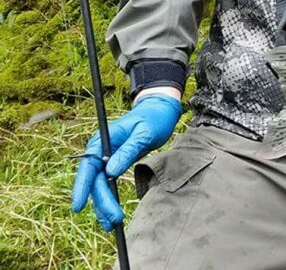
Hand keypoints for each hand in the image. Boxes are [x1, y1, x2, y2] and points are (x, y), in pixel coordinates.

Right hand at [71, 94, 181, 229]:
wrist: (159, 110)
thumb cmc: (153, 118)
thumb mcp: (144, 133)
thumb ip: (128, 150)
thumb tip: (111, 172)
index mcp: (102, 140)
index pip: (88, 166)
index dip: (82, 188)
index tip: (77, 207)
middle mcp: (100, 150)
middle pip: (95, 180)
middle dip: (101, 201)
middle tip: (113, 220)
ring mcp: (106, 157)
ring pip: (99, 185)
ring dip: (103, 205)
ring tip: (111, 224)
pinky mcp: (115, 163)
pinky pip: (107, 183)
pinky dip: (108, 198)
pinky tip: (110, 214)